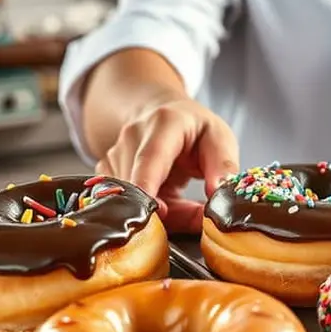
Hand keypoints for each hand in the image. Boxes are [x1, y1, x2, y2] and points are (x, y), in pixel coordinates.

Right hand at [95, 99, 239, 233]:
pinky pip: (127, 205)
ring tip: (186, 204)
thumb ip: (223, 165)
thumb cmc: (194, 129)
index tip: (159, 210)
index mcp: (165, 123)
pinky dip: (152, 214)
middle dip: (169, 212)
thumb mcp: (220, 139)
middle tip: (199, 216)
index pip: (151, 157)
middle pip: (140, 186)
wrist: (163, 115)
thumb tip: (219, 194)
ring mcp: (115, 155)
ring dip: (164, 215)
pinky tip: (168, 203)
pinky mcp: (107, 174)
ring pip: (134, 202)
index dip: (150, 184)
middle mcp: (132, 137)